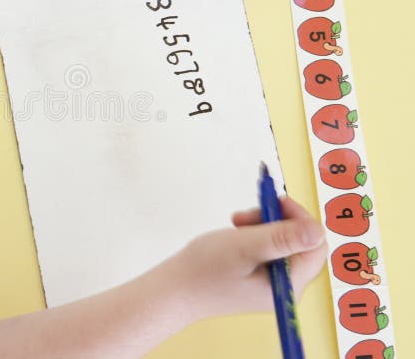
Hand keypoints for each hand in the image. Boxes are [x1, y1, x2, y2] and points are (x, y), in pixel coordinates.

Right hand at [169, 197, 326, 319]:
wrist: (175, 290)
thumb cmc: (204, 270)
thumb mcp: (244, 247)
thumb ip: (281, 238)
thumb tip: (317, 230)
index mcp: (289, 285)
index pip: (314, 244)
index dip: (298, 218)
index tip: (274, 201)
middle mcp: (286, 288)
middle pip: (300, 243)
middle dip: (277, 221)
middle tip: (247, 215)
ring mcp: (272, 285)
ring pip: (283, 243)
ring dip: (264, 226)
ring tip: (237, 224)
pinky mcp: (259, 279)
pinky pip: (269, 250)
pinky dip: (255, 236)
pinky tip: (236, 234)